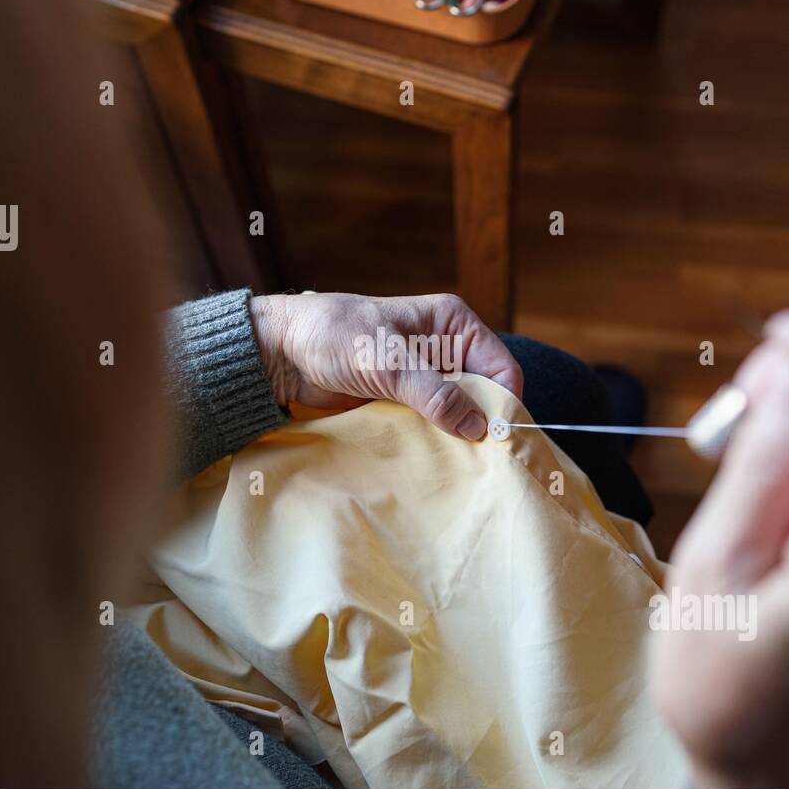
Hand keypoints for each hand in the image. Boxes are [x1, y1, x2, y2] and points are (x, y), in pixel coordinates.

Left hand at [249, 292, 522, 439]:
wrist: (284, 351)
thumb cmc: (336, 336)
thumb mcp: (389, 363)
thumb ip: (434, 393)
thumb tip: (476, 427)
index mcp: (453, 325)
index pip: (501, 367)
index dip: (504, 402)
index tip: (497, 438)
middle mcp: (447, 349)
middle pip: (485, 394)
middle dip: (482, 423)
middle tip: (478, 458)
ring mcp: (426, 378)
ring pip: (460, 413)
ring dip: (457, 436)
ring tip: (458, 464)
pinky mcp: (406, 401)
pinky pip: (433, 424)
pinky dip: (435, 441)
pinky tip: (435, 460)